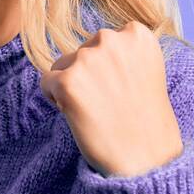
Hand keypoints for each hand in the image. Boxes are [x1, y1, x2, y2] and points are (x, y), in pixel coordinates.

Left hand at [40, 21, 183, 177]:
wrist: (147, 159)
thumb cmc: (145, 120)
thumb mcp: (144, 71)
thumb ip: (122, 53)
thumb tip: (87, 49)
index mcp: (136, 35)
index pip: (104, 41)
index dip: (108, 68)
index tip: (122, 89)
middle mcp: (112, 39)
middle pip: (82, 51)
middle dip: (88, 75)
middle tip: (108, 104)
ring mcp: (88, 59)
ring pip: (62, 65)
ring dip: (72, 87)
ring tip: (96, 111)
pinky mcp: (67, 81)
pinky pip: (46, 82)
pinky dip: (54, 98)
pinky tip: (76, 114)